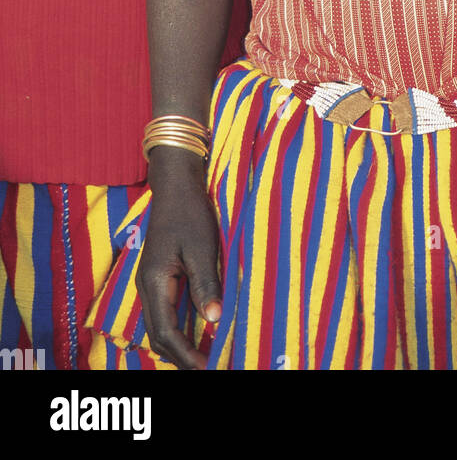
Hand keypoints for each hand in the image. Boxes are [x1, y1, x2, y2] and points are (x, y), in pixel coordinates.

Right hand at [136, 155, 221, 369]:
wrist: (175, 186)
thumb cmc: (190, 213)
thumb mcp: (203, 248)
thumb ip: (206, 284)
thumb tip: (214, 320)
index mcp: (154, 283)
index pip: (166, 333)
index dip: (186, 355)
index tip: (208, 367)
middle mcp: (147, 288)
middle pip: (158, 336)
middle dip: (181, 357)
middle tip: (209, 366)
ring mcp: (150, 283)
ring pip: (160, 327)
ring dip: (179, 345)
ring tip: (205, 355)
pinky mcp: (158, 278)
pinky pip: (165, 313)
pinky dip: (179, 329)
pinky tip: (199, 331)